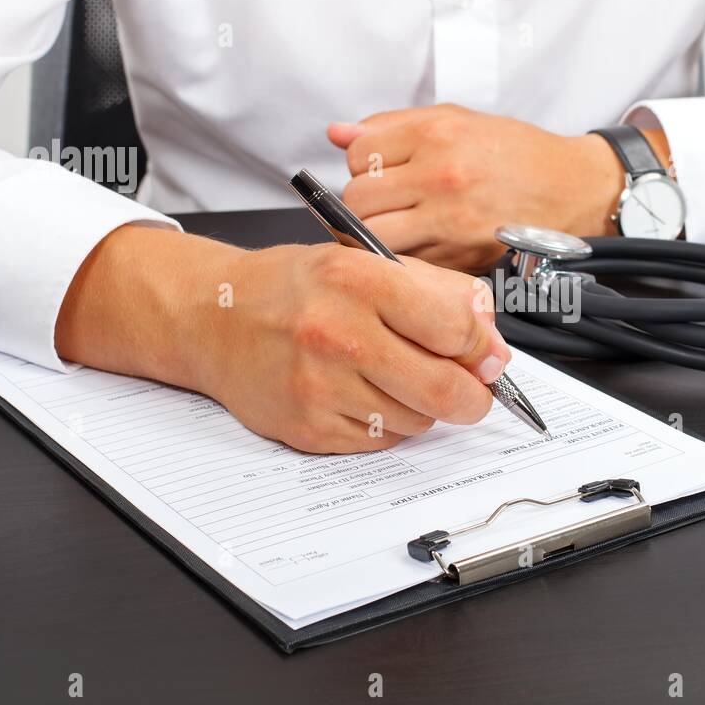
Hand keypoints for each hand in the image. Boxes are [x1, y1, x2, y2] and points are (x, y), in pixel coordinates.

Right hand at [56, 226, 511, 453]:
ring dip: (421, 408)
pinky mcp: (308, 428)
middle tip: (471, 391)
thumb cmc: (294, 288)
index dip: (481, 348)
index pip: (455, 329)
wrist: (213, 317)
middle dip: (472, 397)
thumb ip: (438, 292)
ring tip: (393, 379)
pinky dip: (385, 426)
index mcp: (358, 280)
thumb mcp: (366, 261)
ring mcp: (320, 387)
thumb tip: (491, 340)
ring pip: (417, 422)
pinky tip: (362, 395)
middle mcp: (337, 334)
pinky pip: (380, 443)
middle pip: (445, 390)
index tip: (485, 355)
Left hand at [328, 104, 658, 271]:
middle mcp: (440, 177)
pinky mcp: (461, 257)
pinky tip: (421, 244)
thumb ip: (392, 125)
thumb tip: (337, 132)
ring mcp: (450, 222)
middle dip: (360, 206)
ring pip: (374, 239)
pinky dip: (405, 258)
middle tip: (380, 205)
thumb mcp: (456, 119)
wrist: (573, 189)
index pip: (356, 156)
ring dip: (374, 237)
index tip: (372, 172)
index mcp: (436, 134)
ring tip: (395, 227)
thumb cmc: (517, 153)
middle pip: (356, 202)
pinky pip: (407, 263)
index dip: (358, 166)